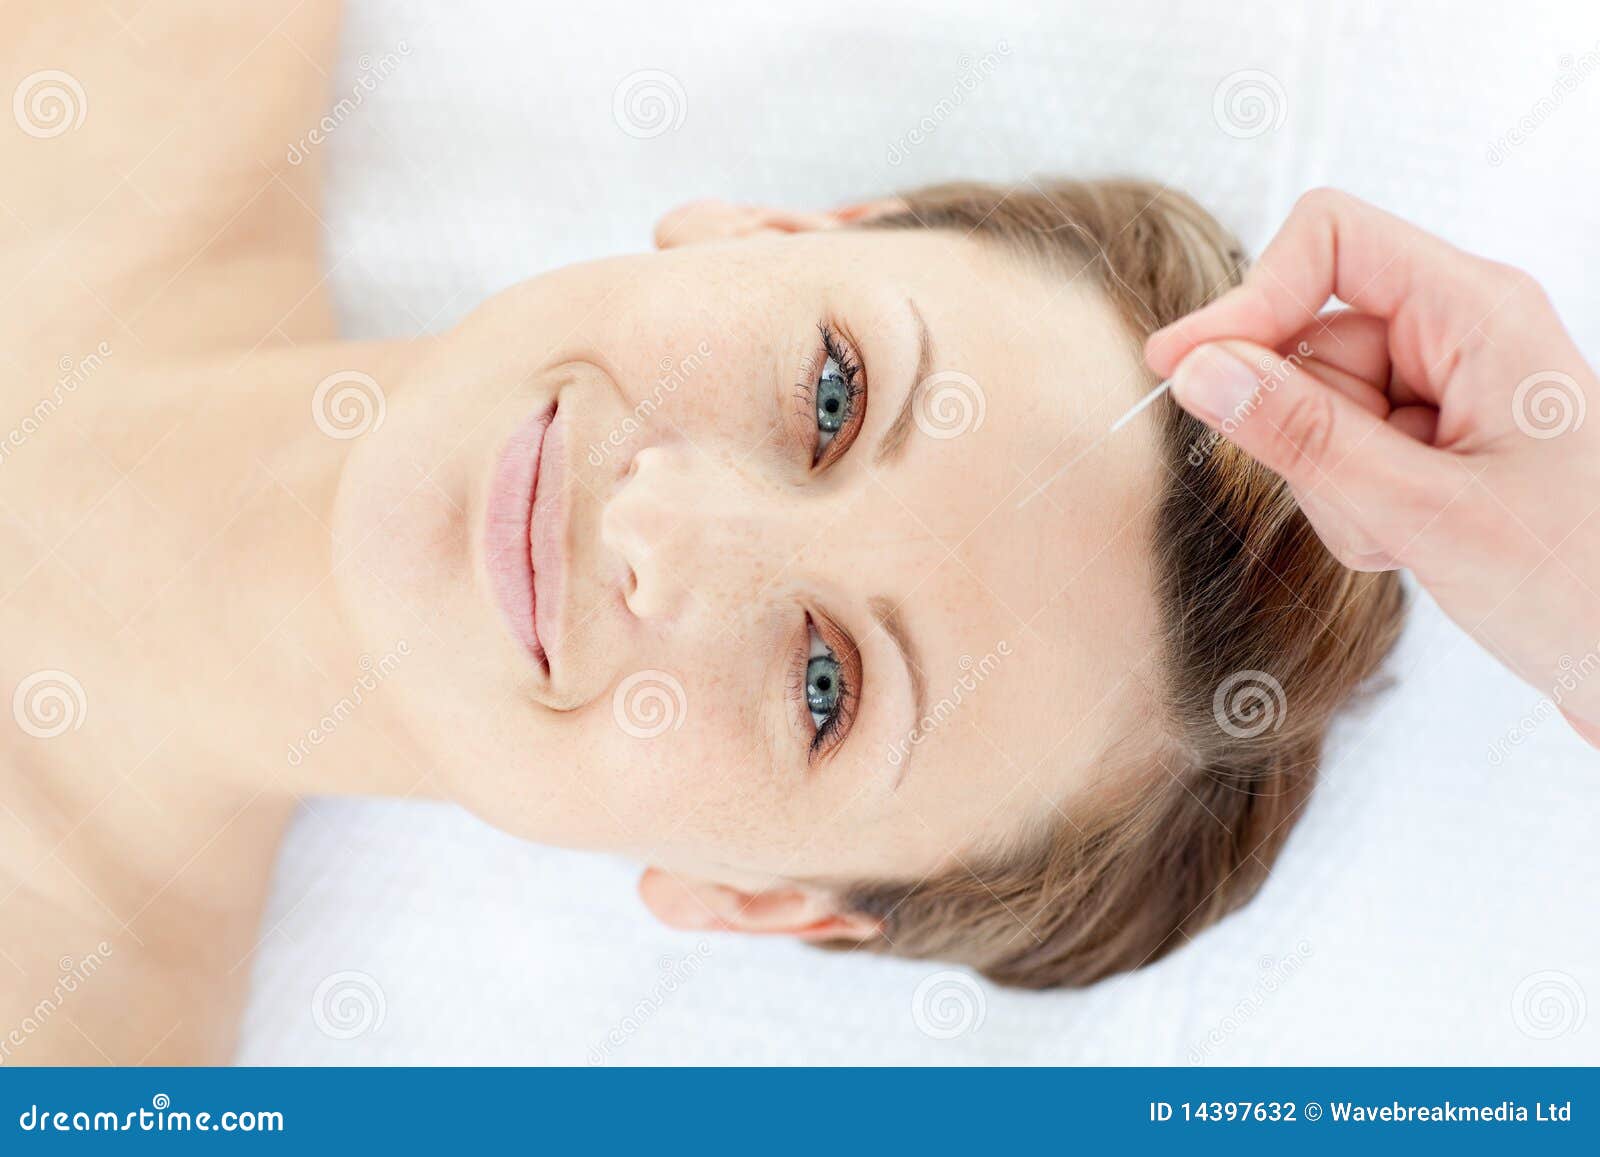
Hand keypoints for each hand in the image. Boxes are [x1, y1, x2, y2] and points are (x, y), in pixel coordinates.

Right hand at [1144, 189, 1599, 748]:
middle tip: (1370, 504)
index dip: (1248, 299)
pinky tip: (1409, 542)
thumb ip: (1304, 435)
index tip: (1180, 370)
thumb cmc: (1584, 586)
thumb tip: (1200, 370)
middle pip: (1311, 339)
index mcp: (1480, 312)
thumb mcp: (1425, 512)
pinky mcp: (1435, 437)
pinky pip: (1341, 449)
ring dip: (1334, 483)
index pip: (1331, 241)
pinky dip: (1351, 504)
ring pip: (1317, 406)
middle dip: (1309, 432)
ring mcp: (1448, 386)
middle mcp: (1463, 332)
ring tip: (1406, 534)